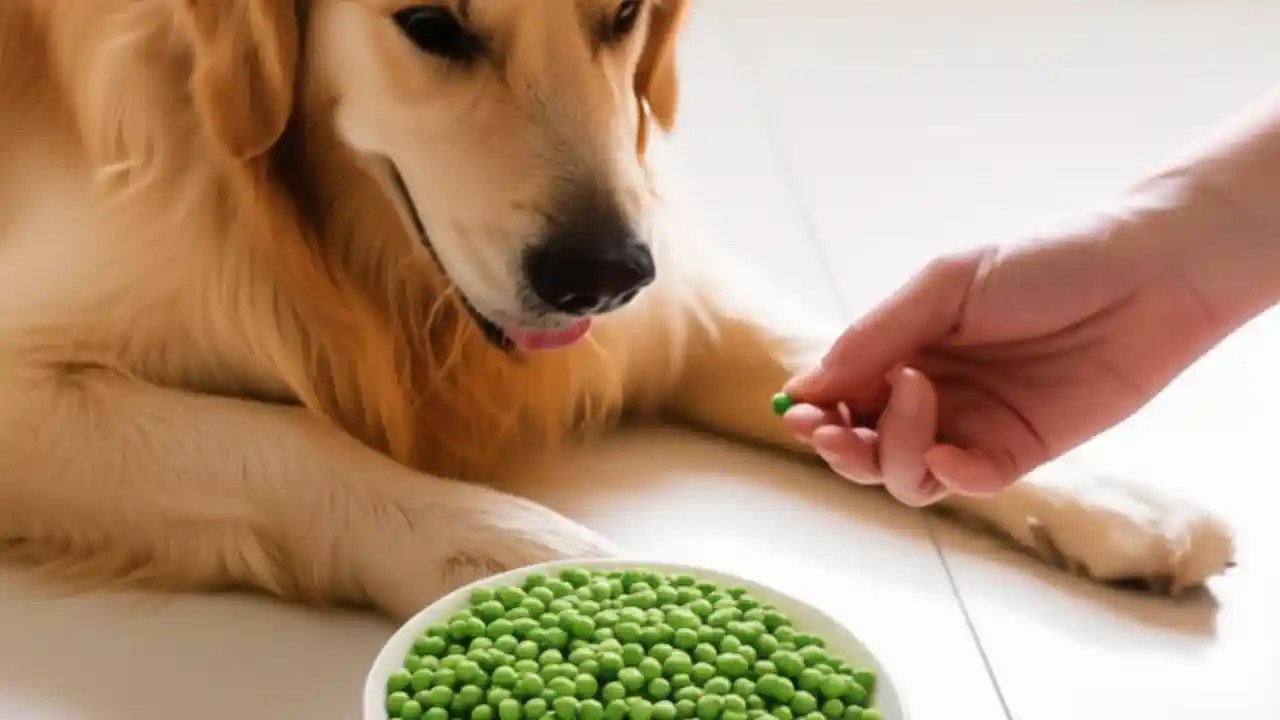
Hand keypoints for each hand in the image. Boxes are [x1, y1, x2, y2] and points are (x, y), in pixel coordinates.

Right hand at [782, 215, 1227, 506]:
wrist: (1143, 276)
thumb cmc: (1041, 264)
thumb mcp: (943, 286)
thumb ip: (874, 337)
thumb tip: (802, 388)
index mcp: (901, 350)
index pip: (839, 396)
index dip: (814, 411)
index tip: (801, 413)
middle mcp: (928, 395)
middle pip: (861, 447)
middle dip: (840, 447)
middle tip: (837, 432)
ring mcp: (971, 426)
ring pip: (904, 475)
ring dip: (892, 454)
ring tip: (916, 401)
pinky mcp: (1017, 452)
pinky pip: (966, 484)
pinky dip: (950, 476)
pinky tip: (951, 454)